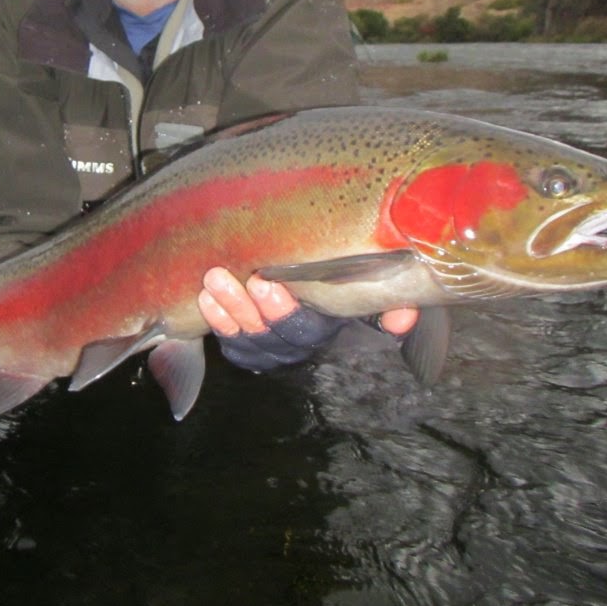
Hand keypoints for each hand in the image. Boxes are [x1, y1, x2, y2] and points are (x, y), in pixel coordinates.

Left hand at [198, 268, 419, 370]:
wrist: (310, 262)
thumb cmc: (347, 267)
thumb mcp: (376, 280)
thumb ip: (393, 298)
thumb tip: (400, 319)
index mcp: (327, 325)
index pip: (308, 329)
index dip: (285, 312)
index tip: (266, 283)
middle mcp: (298, 341)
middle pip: (274, 337)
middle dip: (254, 310)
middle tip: (241, 279)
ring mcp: (270, 344)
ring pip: (248, 338)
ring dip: (229, 310)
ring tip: (213, 281)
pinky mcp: (247, 341)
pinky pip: (230, 341)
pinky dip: (217, 321)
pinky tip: (206, 299)